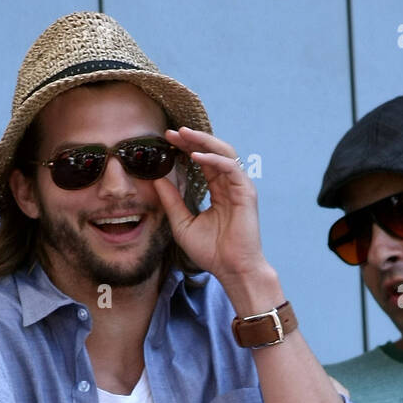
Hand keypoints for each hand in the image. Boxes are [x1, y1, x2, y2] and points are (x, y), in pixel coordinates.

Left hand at [154, 127, 266, 284]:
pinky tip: (196, 157)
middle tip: (172, 132)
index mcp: (217, 191)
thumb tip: (156, 180)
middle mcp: (229, 185)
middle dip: (192, 139)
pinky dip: (213, 159)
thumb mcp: (182, 224)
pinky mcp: (246, 192)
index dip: (185, 148)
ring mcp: (239, 187)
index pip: (202, 161)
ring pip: (223, 152)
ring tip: (183, 135)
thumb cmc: (212, 252)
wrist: (232, 270)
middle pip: (212, 151)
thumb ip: (171, 201)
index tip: (166, 140)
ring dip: (203, 141)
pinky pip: (230, 167)